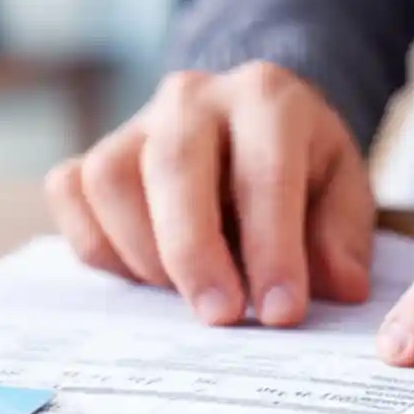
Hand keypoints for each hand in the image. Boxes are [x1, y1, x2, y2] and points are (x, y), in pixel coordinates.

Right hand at [45, 61, 374, 326]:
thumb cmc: (300, 168)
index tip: (280, 312)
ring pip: (110, 179)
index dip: (272, 249)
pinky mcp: (94, 152)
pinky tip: (141, 274)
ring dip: (143, 253)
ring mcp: (135, 122)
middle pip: (173, 166)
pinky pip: (71, 193)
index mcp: (267, 96)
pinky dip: (97, 245)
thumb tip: (339, 286)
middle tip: (220, 316)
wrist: (251, 126)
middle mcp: (192, 97)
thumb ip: (341, 237)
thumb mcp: (342, 192)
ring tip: (183, 295)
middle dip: (194, 252)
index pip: (263, 173)